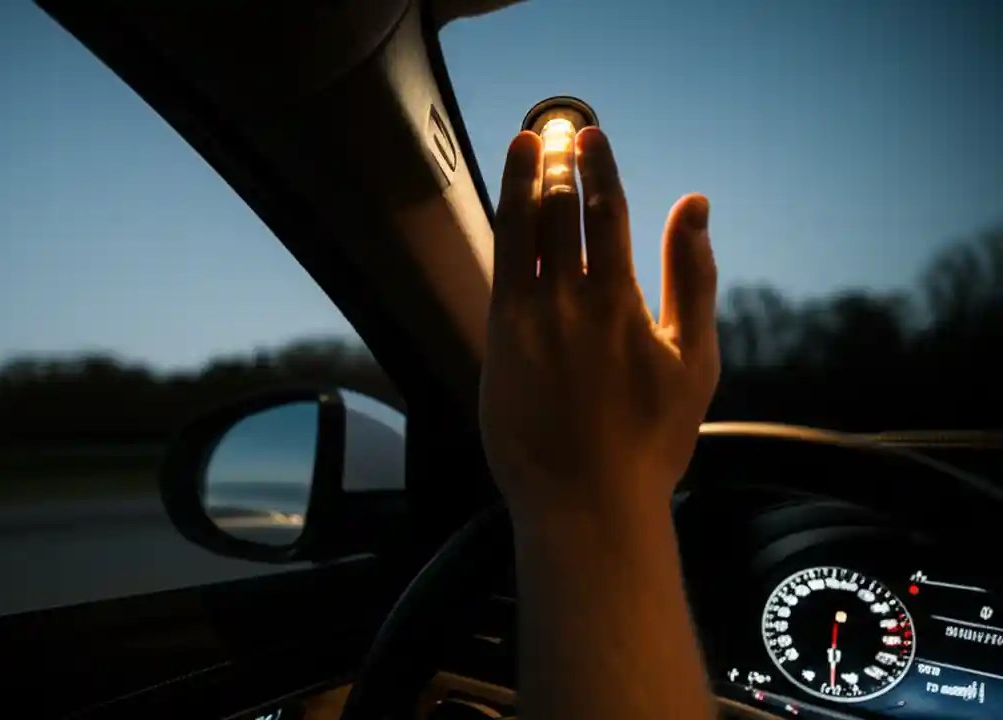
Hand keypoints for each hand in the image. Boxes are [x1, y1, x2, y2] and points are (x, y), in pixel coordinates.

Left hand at [479, 127, 719, 517]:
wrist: (585, 503)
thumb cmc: (650, 440)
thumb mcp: (695, 361)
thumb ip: (693, 277)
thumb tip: (694, 205)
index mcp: (619, 302)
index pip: (605, 211)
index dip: (596, 166)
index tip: (590, 135)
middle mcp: (568, 301)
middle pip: (557, 211)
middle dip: (556, 164)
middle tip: (556, 130)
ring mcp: (526, 319)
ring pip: (519, 231)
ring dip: (520, 181)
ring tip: (522, 143)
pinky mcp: (497, 339)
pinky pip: (497, 266)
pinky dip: (502, 228)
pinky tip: (506, 208)